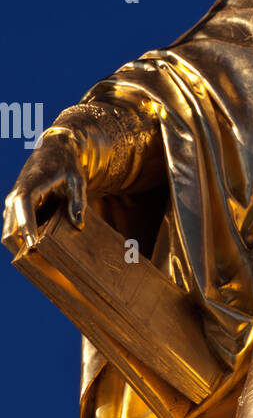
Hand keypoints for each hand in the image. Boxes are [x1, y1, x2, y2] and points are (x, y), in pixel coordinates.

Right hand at [2, 132, 86, 255]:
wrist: (55, 150)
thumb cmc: (67, 165)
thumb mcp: (78, 180)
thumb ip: (78, 201)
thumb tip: (78, 224)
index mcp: (29, 186)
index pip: (22, 208)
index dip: (26, 227)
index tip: (33, 245)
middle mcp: (15, 197)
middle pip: (9, 227)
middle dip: (20, 246)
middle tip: (40, 266)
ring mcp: (13, 205)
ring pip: (9, 233)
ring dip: (20, 248)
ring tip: (40, 267)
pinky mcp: (17, 211)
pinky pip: (16, 231)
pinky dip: (23, 243)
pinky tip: (39, 257)